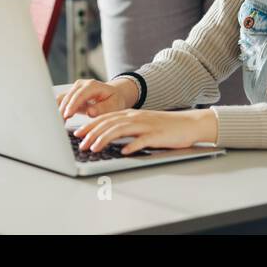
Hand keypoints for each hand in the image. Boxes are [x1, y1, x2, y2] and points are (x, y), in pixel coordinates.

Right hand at [56, 77, 139, 120]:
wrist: (112, 95)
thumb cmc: (114, 100)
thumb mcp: (113, 105)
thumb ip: (102, 108)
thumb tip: (90, 112)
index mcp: (92, 85)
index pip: (79, 95)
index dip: (72, 105)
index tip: (67, 115)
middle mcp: (81, 85)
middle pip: (67, 97)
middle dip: (62, 110)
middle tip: (57, 124)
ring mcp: (74, 89)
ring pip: (61, 99)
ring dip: (57, 111)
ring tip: (55, 125)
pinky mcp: (70, 95)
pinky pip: (60, 102)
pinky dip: (56, 111)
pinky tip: (56, 121)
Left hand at [71, 108, 216, 154]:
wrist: (189, 124)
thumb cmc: (165, 127)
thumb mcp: (142, 124)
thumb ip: (126, 128)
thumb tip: (107, 137)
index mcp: (131, 115)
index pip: (106, 118)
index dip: (90, 125)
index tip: (77, 134)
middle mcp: (136, 117)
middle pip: (109, 123)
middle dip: (92, 133)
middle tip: (80, 144)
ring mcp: (146, 125)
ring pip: (120, 130)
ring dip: (105, 139)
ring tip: (94, 148)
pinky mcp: (157, 135)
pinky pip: (142, 140)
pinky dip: (131, 145)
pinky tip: (123, 152)